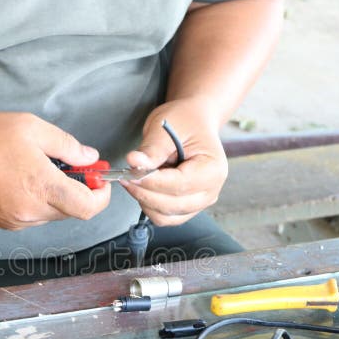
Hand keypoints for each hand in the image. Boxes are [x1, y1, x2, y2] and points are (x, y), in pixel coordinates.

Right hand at [0, 112, 110, 230]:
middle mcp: (32, 211)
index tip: (99, 179)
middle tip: (72, 166)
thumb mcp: (32, 128)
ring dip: (57, 197)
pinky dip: (38, 202)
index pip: (88, 207)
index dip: (102, 195)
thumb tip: (90, 158)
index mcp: (43, 187)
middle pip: (72, 212)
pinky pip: (32, 217)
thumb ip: (67, 145)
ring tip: (40, 169)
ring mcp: (16, 220)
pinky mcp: (2, 223)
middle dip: (79, 192)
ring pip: (52, 215)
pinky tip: (22, 180)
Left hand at [122, 98, 227, 226]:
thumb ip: (152, 148)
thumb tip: (134, 161)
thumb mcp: (165, 127)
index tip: (130, 175)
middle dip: (145, 193)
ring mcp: (200, 202)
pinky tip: (143, 187)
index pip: (178, 185)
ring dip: (145, 200)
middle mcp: (210, 191)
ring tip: (135, 179)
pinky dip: (149, 205)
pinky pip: (164, 217)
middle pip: (172, 205)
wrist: (194, 121)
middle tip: (126, 176)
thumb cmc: (185, 122)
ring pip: (166, 216)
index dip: (151, 182)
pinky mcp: (187, 207)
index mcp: (212, 170)